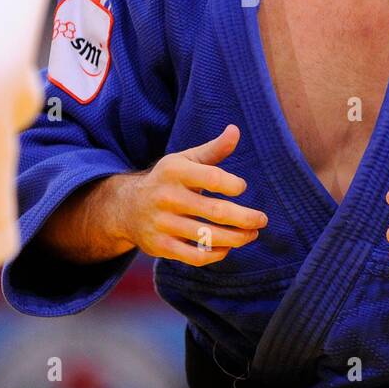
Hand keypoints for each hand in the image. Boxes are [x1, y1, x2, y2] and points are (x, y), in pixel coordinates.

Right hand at [112, 124, 267, 266]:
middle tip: (261, 220)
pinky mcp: (161, 246)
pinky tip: (227, 247)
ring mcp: (163, 223)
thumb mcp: (185, 160)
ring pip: (209, 236)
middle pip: (216, 211)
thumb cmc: (167, 180)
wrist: (127, 207)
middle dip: (245, 218)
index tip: (242, 188)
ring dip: (237, 238)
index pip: (213, 178)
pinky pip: (196, 256)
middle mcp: (167, 197)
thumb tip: (235, 130)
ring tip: (251, 234)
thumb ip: (213, 149)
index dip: (234, 184)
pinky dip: (217, 254)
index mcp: (175, 171)